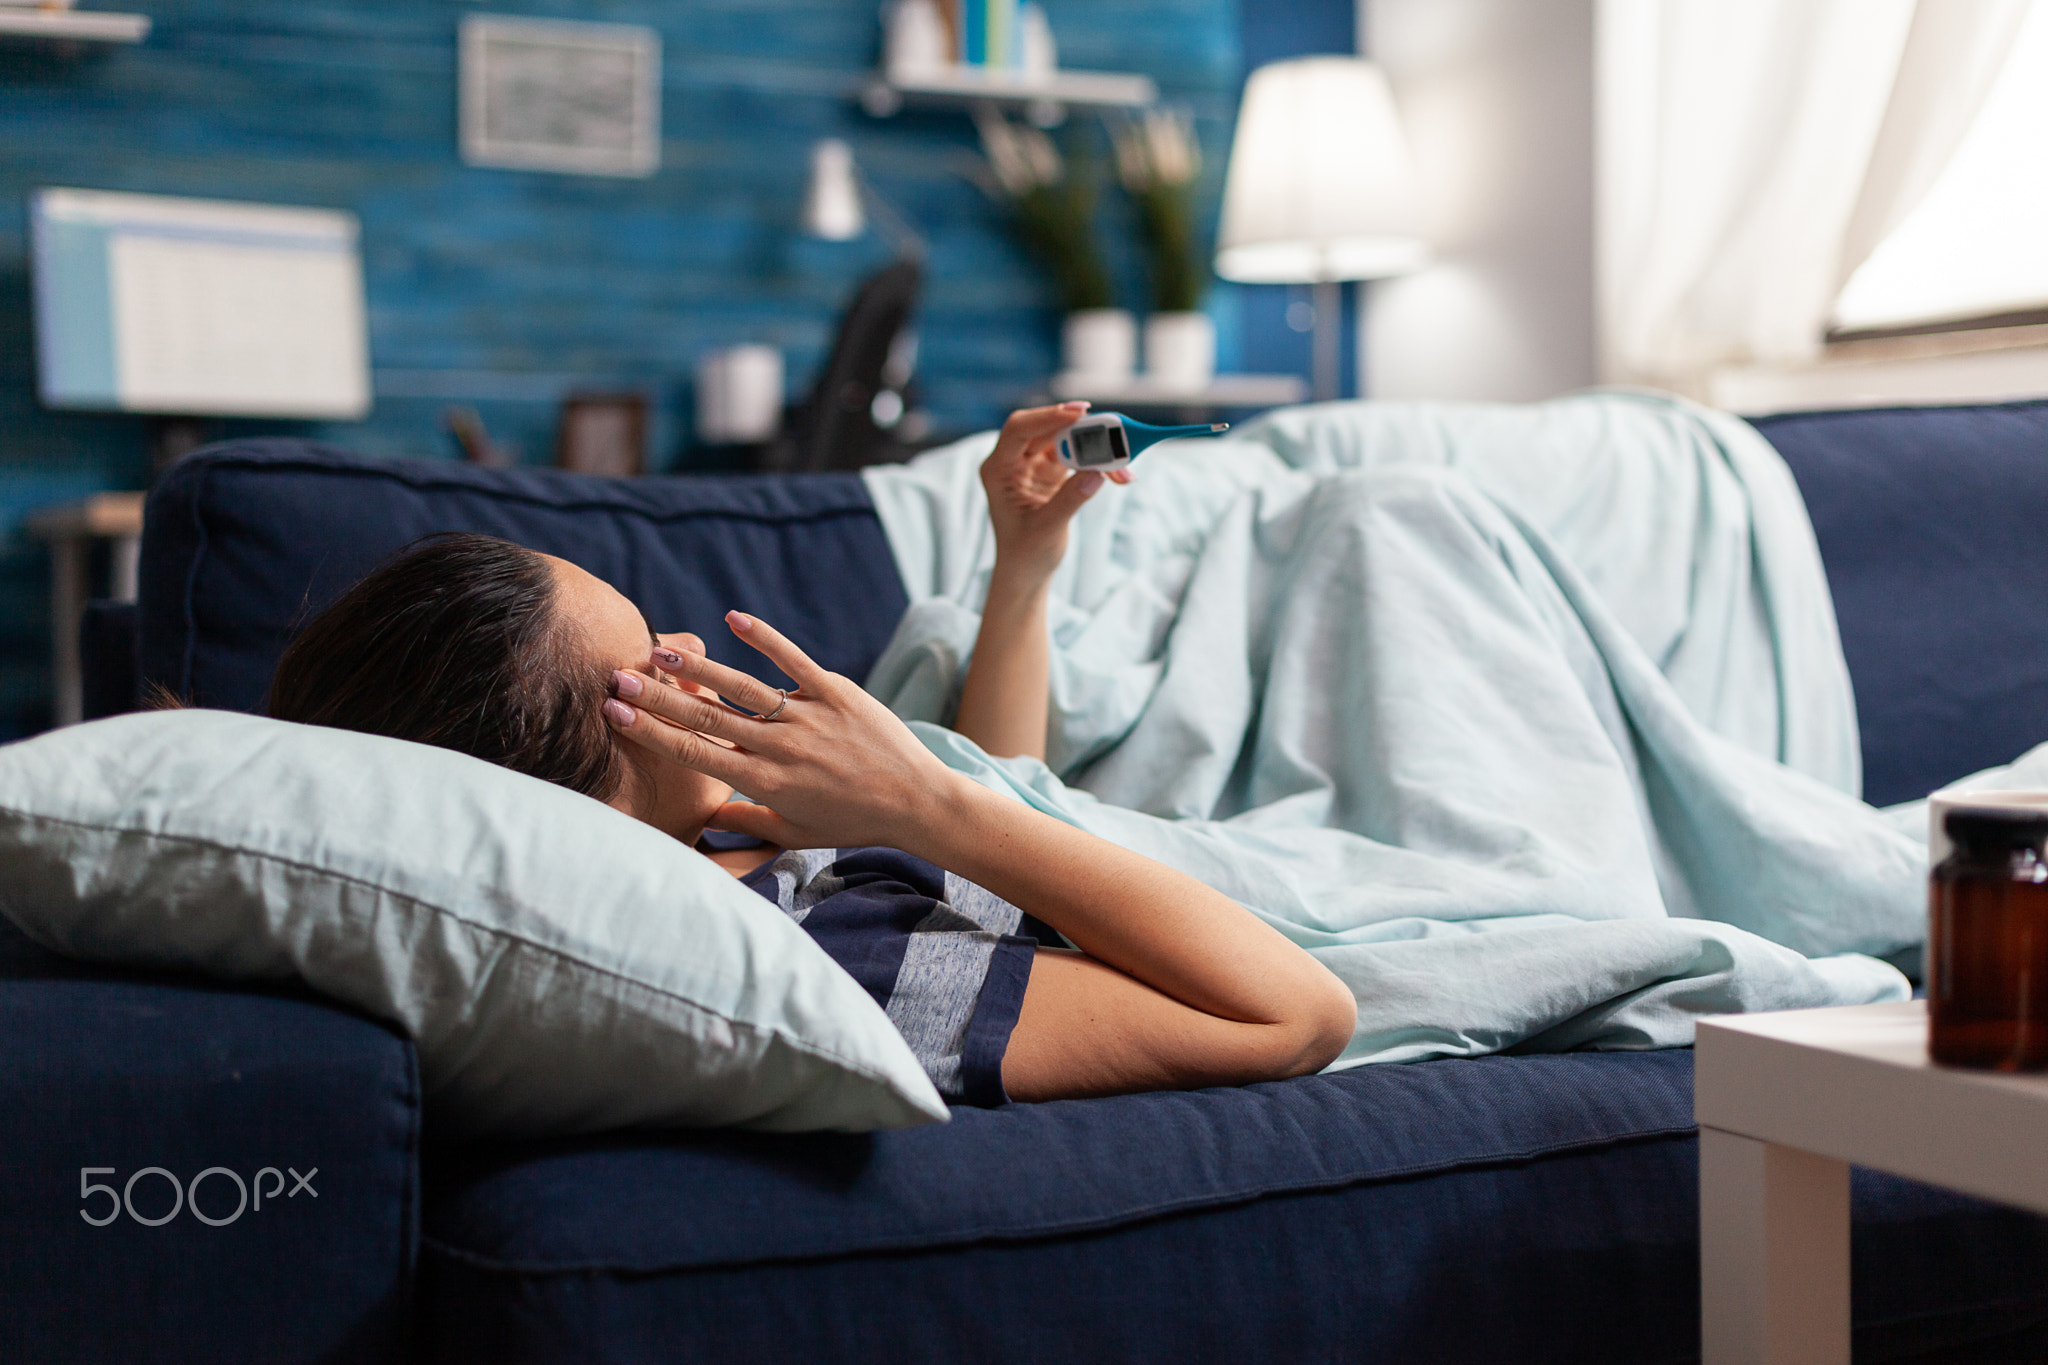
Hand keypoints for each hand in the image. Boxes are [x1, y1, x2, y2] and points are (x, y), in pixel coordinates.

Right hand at [602, 610, 963, 850]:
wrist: (916, 802)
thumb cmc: (853, 822)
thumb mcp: (795, 832)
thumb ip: (746, 822)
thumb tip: (704, 817)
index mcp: (764, 783)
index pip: (696, 753)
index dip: (652, 733)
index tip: (615, 715)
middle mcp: (780, 748)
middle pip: (707, 716)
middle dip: (658, 698)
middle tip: (617, 678)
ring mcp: (808, 717)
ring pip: (743, 688)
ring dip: (699, 668)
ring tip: (660, 653)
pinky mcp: (836, 693)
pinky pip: (794, 662)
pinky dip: (765, 638)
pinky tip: (733, 618)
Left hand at [980, 403, 1130, 581]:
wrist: (1026, 572)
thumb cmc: (1025, 554)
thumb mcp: (1046, 529)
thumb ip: (1069, 500)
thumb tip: (1097, 473)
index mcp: (998, 470)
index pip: (1018, 430)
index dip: (1048, 417)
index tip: (1080, 413)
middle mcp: (1013, 461)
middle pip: (1047, 430)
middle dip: (1082, 432)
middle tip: (1114, 436)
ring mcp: (1032, 465)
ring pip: (1066, 441)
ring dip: (1096, 449)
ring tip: (1122, 467)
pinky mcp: (1050, 472)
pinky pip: (1077, 455)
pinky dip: (1098, 462)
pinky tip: (1117, 473)